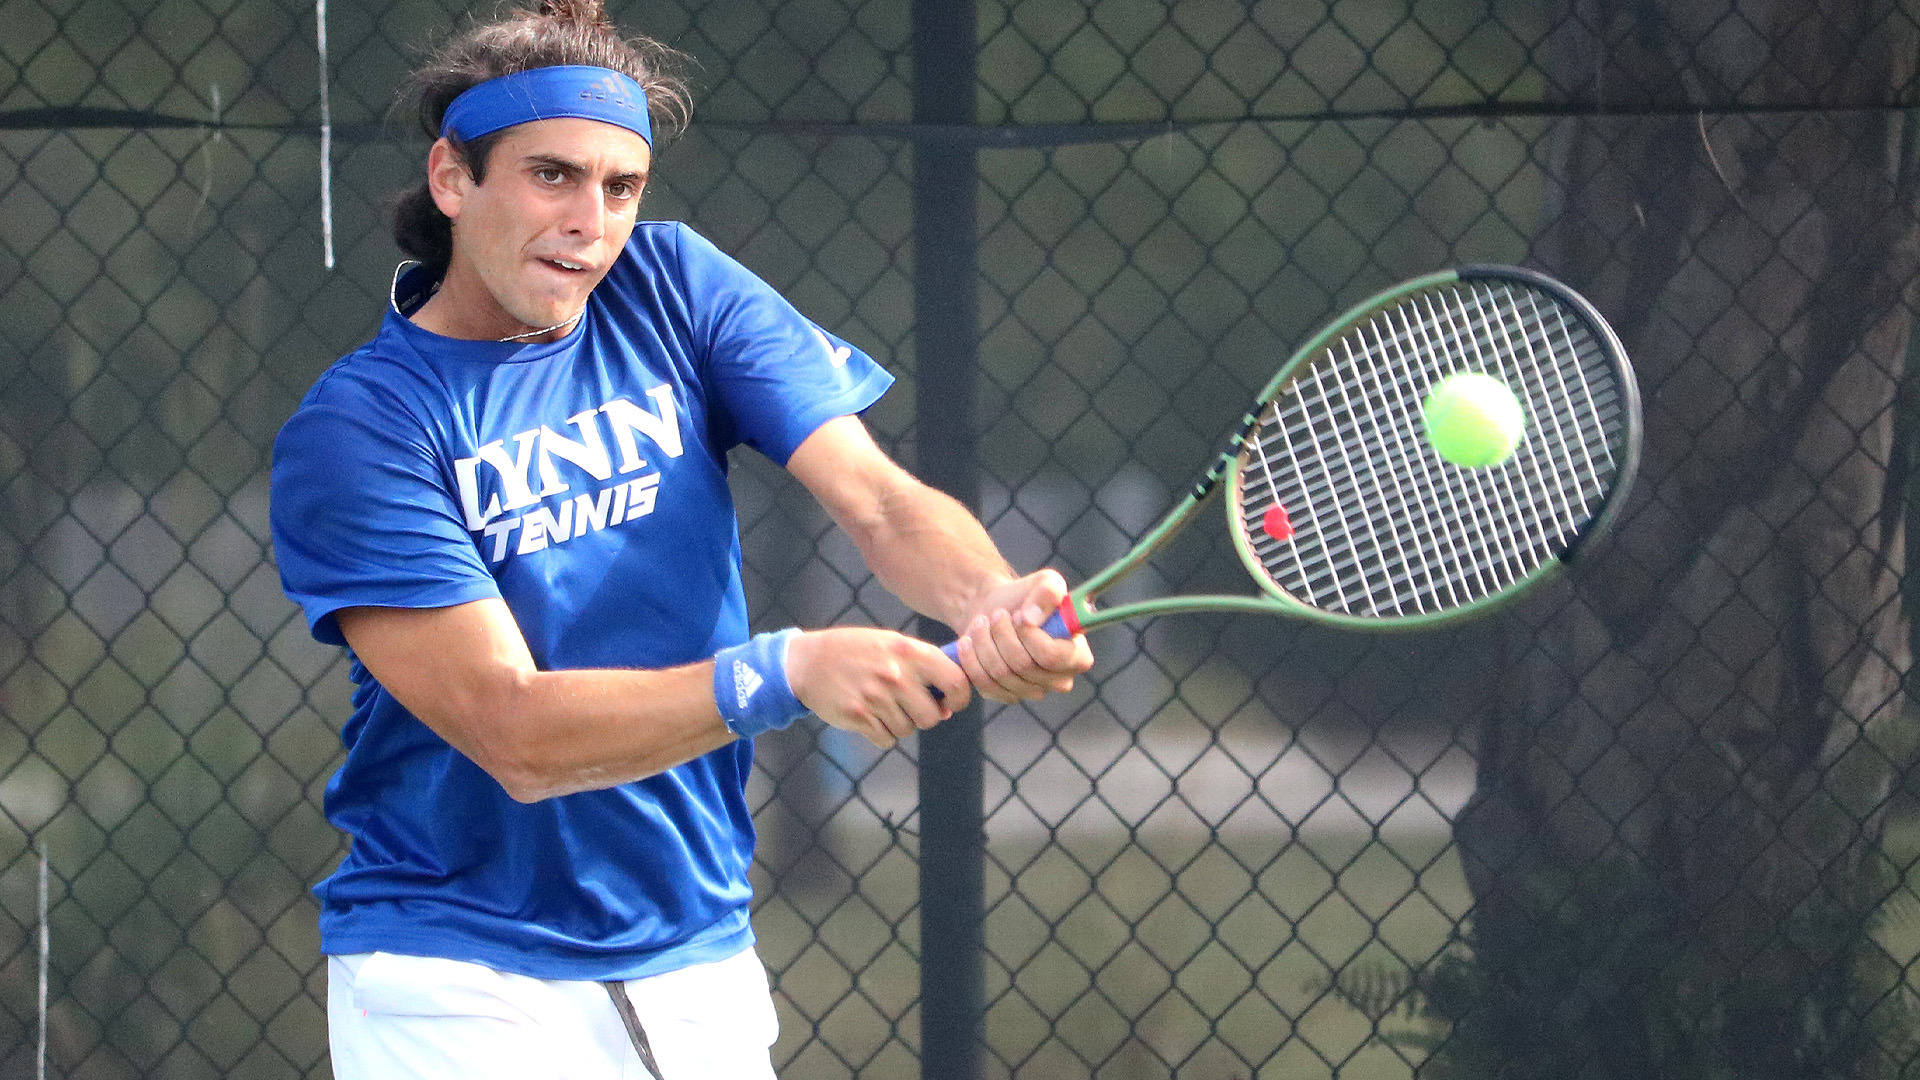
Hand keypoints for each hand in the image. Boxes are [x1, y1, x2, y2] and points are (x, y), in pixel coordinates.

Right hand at [785, 627, 969, 748]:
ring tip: (882, 705)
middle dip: (925, 716)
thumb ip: (923, 668)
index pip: (955, 682)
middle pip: (932, 717)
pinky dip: (881, 733)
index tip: (952, 703)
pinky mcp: (859, 717)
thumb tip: (947, 706)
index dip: (960, 698)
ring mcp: (876, 697)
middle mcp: (896, 674)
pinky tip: (869, 715)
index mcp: (910, 651)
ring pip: (908, 729)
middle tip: (909, 706)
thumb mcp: (892, 645)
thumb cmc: (856, 652)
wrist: (808, 662)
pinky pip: (886, 739)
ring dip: (899, 724)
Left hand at [952, 569, 1094, 703]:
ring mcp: (1034, 692)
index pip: (1052, 657)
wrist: (996, 611)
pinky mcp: (1007, 696)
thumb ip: (1049, 591)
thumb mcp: (1045, 582)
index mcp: (1078, 656)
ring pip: (1001, 674)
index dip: (1029, 635)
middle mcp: (1061, 680)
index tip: (1018, 614)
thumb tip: (1032, 617)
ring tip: (981, 622)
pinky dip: (972, 659)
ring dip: (984, 643)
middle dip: (1003, 635)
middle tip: (996, 614)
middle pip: (1024, 666)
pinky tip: (969, 642)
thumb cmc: (1026, 597)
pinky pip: (985, 684)